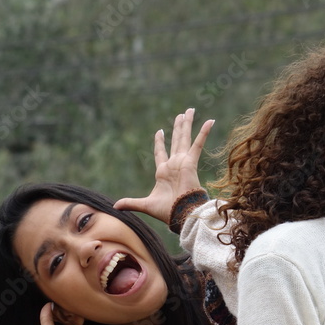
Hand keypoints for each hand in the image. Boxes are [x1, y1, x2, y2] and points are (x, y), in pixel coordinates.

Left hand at [114, 108, 214, 223]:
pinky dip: (204, 133)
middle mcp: (175, 164)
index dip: (160, 141)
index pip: (161, 152)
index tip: (160, 131)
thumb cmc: (166, 211)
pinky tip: (210, 121)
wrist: (181, 214)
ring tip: (189, 110)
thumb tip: (115, 206)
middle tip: (182, 114)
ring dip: (187, 124)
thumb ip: (131, 202)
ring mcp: (183, 162)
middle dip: (178, 127)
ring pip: (185, 138)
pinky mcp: (191, 162)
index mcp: (164, 172)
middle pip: (176, 140)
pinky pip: (198, 144)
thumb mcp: (145, 204)